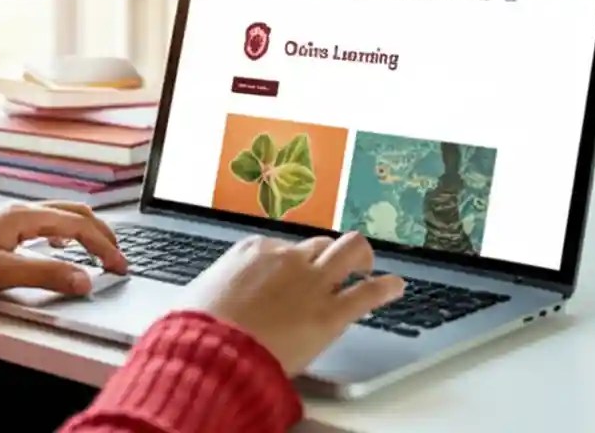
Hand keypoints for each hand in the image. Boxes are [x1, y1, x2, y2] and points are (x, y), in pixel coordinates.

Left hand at [0, 201, 127, 297]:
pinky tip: (65, 244)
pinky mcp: (5, 228)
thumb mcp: (2, 272)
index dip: (104, 246)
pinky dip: (68, 232)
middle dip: (102, 233)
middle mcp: (22, 212)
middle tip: (118, 257)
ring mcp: (13, 218)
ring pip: (63, 214)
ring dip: (87, 230)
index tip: (119, 266)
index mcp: (24, 216)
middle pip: (76, 213)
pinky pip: (48, 222)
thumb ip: (45, 274)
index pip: (79, 225)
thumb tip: (83, 280)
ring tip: (100, 249)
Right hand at [183, 231, 404, 374]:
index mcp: (253, 252)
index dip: (292, 263)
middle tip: (338, 265)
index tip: (293, 273)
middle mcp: (287, 259)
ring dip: (363, 256)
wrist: (212, 351)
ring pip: (351, 252)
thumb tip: (207, 300)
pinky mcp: (330, 313)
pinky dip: (386, 287)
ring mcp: (312, 283)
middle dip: (330, 254)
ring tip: (370, 265)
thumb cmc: (198, 329)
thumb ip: (216, 292)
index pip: (283, 248)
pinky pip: (368, 292)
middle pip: (320, 244)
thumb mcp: (199, 297)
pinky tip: (396, 286)